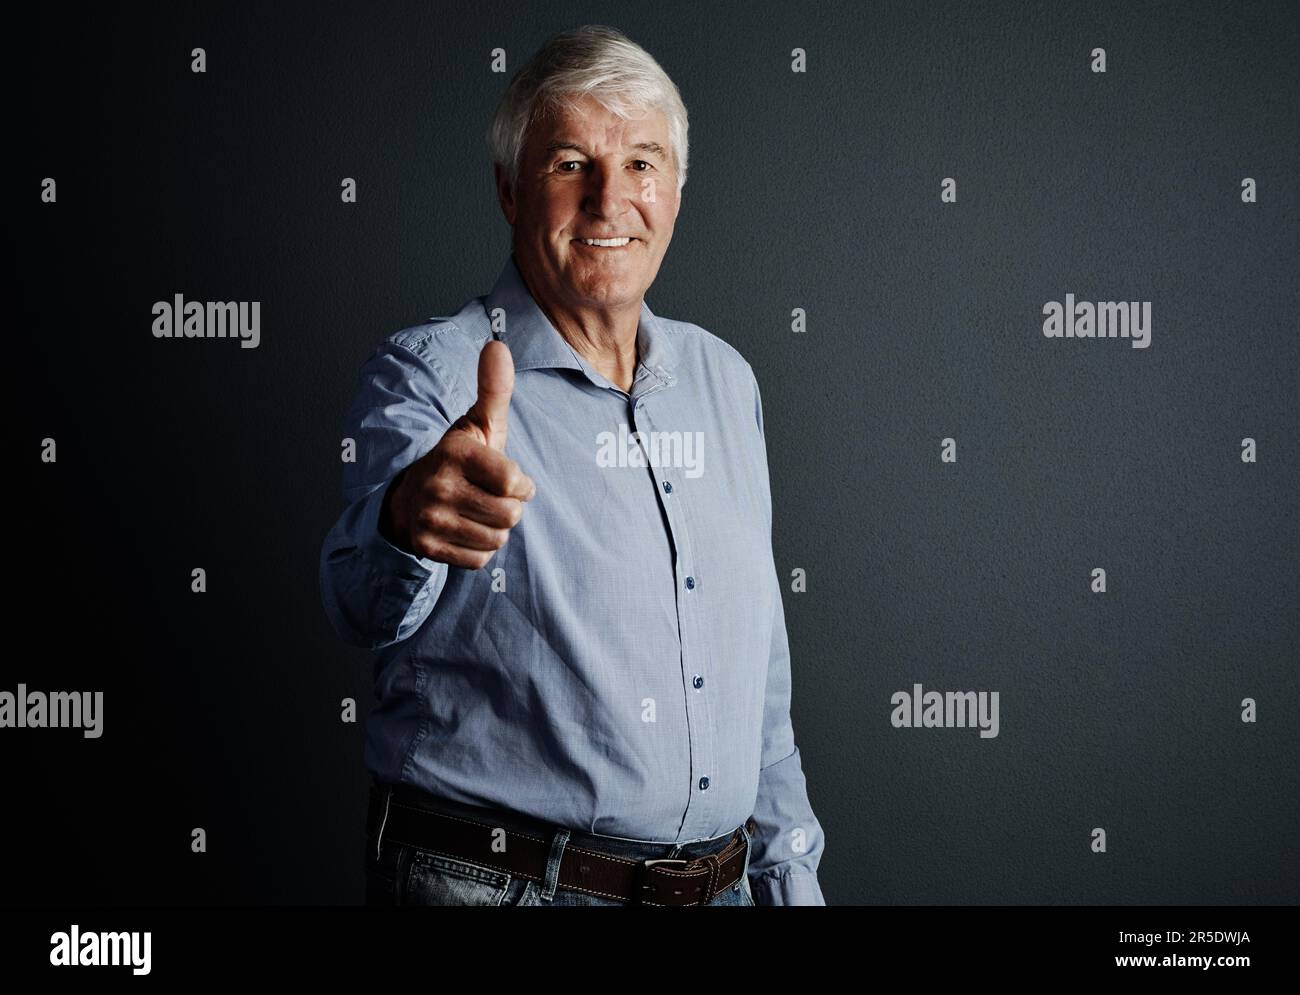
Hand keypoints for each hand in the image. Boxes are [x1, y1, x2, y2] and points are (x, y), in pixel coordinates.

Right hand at [382, 339, 535, 567]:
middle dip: (509, 508)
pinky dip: (479, 549)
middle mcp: (438, 485)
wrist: (406, 499)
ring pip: (497, 538)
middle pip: (511, 515)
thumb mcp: (476, 424)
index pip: (516, 484)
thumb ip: (493, 389)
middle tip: (490, 497)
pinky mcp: (427, 548)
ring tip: (477, 512)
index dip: (520, 484)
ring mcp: (429, 519)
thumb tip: (498, 345)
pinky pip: (480, 560)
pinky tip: (464, 531)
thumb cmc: (457, 460)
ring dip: (495, 529)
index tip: (506, 477)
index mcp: (455, 452)